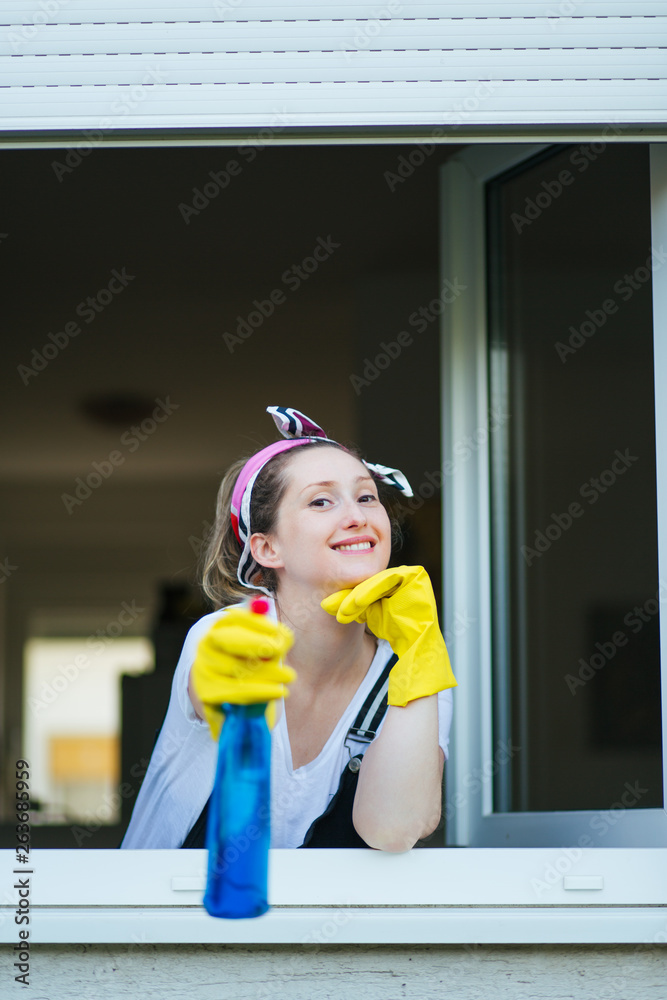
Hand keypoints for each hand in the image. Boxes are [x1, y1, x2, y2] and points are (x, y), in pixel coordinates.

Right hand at [192, 606, 295, 738]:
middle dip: (258, 643)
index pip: (236, 618)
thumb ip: (273, 639)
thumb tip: (285, 637)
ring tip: (289, 676)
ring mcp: (204, 668)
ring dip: (267, 672)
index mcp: (221, 627)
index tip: (279, 630)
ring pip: (238, 669)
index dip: (258, 623)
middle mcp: (207, 644)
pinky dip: (261, 691)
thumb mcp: (262, 649)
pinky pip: (237, 691)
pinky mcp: (208, 692)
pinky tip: (279, 691)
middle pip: (229, 640)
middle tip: (280, 649)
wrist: (224, 695)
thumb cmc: (249, 664)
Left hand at [321, 566, 456, 705]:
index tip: (327, 606)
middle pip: (368, 581)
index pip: (363, 583)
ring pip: (376, 580)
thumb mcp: (368, 614)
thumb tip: (324, 604)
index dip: (345, 595)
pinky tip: (357, 601)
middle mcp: (399, 573)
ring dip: (358, 594)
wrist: (418, 646)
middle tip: (333, 609)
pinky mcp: (416, 575)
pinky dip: (371, 589)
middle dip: (349, 596)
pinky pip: (390, 578)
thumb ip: (351, 605)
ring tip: (344, 609)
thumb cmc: (394, 629)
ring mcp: (409, 573)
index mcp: (389, 579)